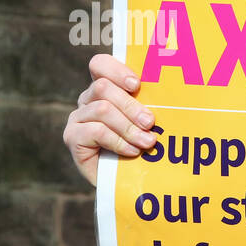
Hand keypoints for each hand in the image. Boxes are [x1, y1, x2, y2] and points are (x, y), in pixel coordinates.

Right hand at [62, 54, 158, 186]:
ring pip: (102, 109)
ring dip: (129, 127)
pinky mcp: (72, 137)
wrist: (128, 181)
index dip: (117, 70)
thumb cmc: (144, 146)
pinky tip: (132, 151)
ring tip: (148, 142)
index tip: (137, 84)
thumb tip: (173, 92)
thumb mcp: (150, 122)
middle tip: (150, 122)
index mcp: (106, 89)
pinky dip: (117, 141)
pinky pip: (95, 131)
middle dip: (131, 105)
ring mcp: (78, 118)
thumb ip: (152, 104)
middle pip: (103, 87)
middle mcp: (88, 100)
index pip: (100, 64)